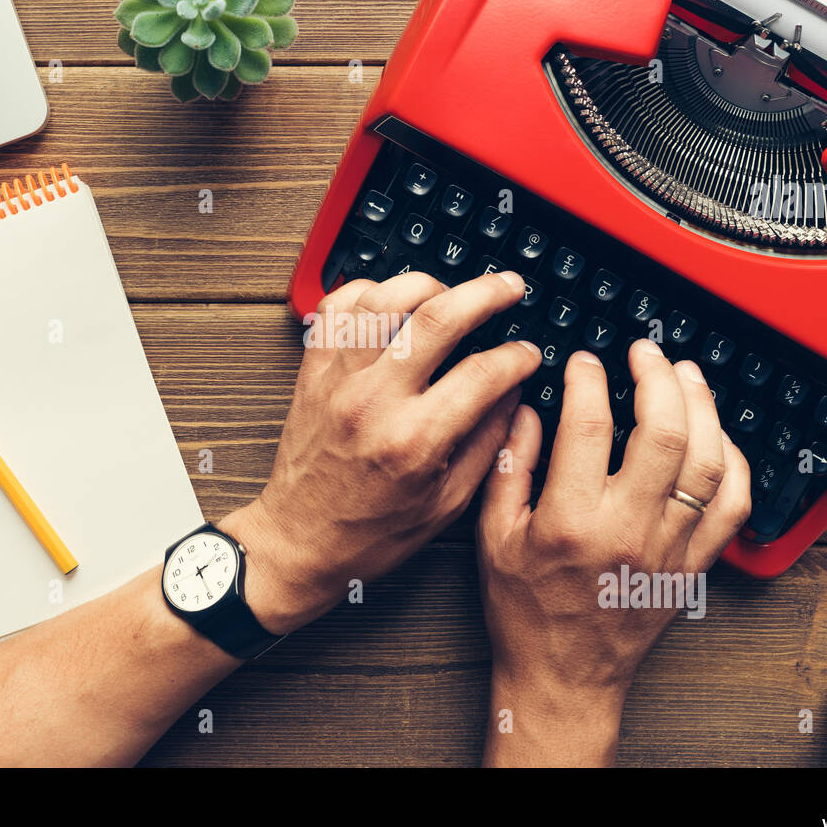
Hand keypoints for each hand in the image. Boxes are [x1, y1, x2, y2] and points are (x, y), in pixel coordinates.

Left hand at [221, 271, 542, 634]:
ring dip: (425, 284)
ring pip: (384, 298)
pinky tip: (391, 301)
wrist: (298, 542)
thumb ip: (487, 443)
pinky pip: (336, 308)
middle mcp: (374, 402)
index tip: (528, 354)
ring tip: (450, 291)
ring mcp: (339, 381)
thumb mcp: (447, 504)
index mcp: (415, 440)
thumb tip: (513, 393)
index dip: (516, 357)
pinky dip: (366, 292)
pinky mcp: (313, 372)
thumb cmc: (369, 533)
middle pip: (438, 317)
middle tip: (508, 287)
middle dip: (485, 293)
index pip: (482, 374)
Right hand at [476, 340, 750, 765]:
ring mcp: (668, 548)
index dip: (588, 381)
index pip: (588, 427)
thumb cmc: (525, 611)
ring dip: (701, 407)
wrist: (563, 676)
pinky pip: (733, 505)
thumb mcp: (492, 537)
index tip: (582, 361)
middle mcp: (626, 531)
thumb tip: (526, 410)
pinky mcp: (693, 565)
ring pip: (706, 462)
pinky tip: (715, 434)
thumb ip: (508, 468)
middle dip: (657, 377)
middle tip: (646, 351)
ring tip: (686, 374)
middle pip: (662, 433)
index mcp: (570, 521)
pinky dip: (733, 462)